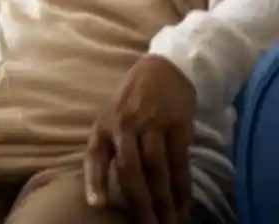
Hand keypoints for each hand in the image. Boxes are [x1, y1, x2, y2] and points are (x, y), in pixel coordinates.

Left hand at [84, 54, 196, 223]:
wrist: (163, 69)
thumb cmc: (132, 102)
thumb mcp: (112, 119)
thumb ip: (110, 147)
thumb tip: (107, 186)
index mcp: (103, 126)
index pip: (95, 156)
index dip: (96, 181)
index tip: (97, 205)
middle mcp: (123, 126)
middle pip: (130, 169)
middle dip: (139, 202)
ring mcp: (151, 125)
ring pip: (157, 169)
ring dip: (164, 200)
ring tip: (168, 222)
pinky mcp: (177, 125)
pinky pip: (179, 162)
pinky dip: (182, 186)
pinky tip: (184, 204)